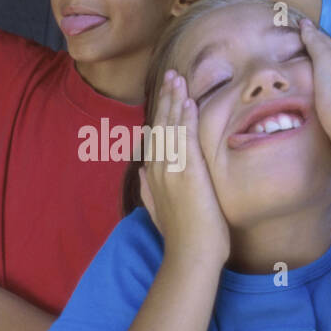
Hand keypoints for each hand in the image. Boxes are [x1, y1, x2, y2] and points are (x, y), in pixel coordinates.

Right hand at [138, 70, 229, 263]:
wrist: (190, 255)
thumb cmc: (181, 237)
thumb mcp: (158, 211)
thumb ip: (148, 190)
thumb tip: (141, 172)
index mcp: (151, 176)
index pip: (154, 137)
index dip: (160, 113)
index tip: (166, 93)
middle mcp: (156, 169)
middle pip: (159, 126)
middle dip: (165, 98)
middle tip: (171, 74)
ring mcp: (170, 170)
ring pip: (170, 127)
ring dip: (174, 100)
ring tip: (178, 79)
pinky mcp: (186, 173)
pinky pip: (185, 138)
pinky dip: (186, 117)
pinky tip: (189, 101)